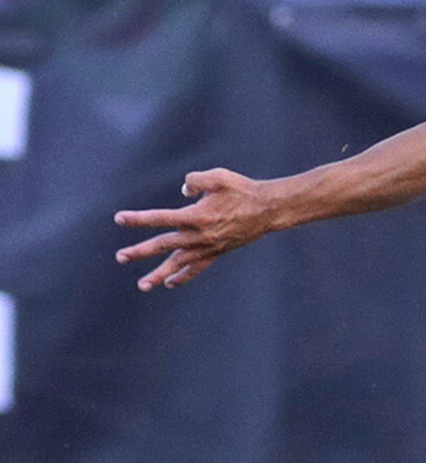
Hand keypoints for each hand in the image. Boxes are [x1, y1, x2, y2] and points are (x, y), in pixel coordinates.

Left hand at [114, 168, 274, 290]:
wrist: (268, 209)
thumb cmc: (243, 190)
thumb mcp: (218, 176)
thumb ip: (195, 180)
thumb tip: (183, 189)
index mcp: (197, 215)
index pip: (160, 218)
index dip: (138, 219)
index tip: (120, 219)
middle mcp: (200, 235)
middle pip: (164, 245)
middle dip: (140, 251)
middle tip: (120, 257)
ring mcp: (208, 246)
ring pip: (179, 263)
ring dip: (159, 275)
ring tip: (142, 285)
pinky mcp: (217, 252)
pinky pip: (197, 268)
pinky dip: (183, 276)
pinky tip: (170, 283)